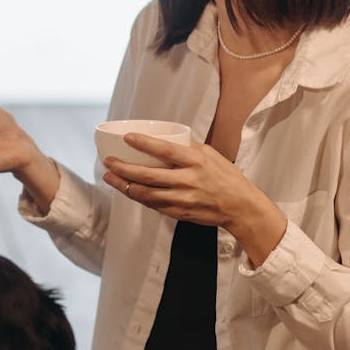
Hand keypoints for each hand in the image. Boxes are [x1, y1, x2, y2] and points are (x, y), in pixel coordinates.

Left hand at [101, 132, 286, 264]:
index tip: (127, 137)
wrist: (241, 207)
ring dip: (123, 185)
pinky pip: (152, 205)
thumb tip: (163, 138)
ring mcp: (182, 199)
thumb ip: (187, 147)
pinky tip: (127, 189)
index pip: (165, 151)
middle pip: (148, 176)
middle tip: (108, 161)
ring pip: (145, 194)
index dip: (144, 144)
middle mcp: (188, 181)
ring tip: (109, 176)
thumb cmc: (226, 177)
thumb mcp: (210, 155)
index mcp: (196, 162)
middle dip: (123, 168)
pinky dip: (137, 197)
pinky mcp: (179, 213)